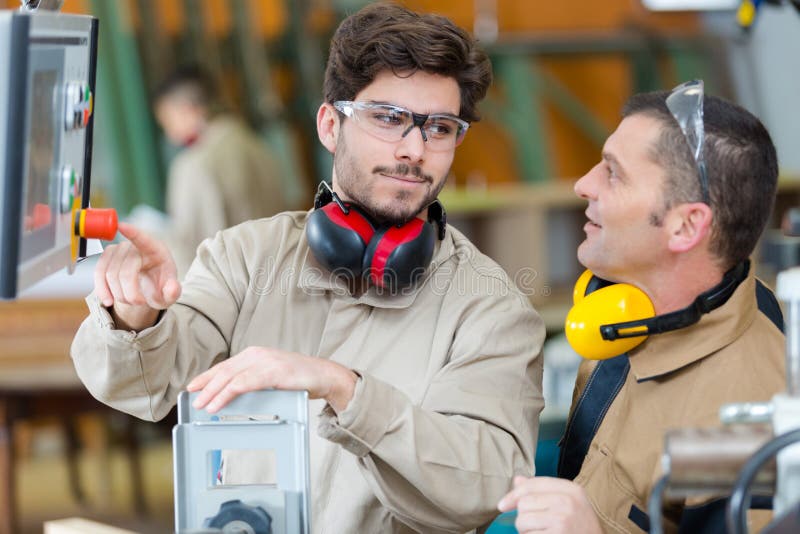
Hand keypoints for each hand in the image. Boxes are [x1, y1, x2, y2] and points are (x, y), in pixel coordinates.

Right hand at [94, 222, 180, 330]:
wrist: (148, 289)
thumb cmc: (161, 287)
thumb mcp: (170, 293)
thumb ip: (174, 292)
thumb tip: (173, 288)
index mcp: (156, 250)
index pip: (144, 239)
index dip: (133, 233)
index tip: (122, 226)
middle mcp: (136, 246)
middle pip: (126, 270)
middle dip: (130, 293)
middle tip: (139, 303)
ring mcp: (119, 250)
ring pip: (110, 274)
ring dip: (118, 294)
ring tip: (131, 301)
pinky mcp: (106, 258)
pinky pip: (99, 273)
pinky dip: (102, 289)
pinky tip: (108, 300)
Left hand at [186, 347, 357, 412]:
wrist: (325, 376)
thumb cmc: (300, 379)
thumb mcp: (272, 377)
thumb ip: (255, 380)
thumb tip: (235, 394)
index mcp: (255, 354)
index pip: (226, 365)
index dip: (208, 376)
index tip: (194, 386)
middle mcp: (257, 354)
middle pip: (224, 370)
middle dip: (206, 384)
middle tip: (192, 398)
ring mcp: (265, 362)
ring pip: (230, 377)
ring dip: (212, 392)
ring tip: (201, 404)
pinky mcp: (272, 372)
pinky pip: (243, 383)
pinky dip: (227, 394)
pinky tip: (218, 403)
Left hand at [497, 476, 601, 533]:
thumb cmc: (580, 526)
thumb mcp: (569, 503)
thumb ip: (543, 490)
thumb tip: (518, 480)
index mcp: (571, 489)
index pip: (532, 485)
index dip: (513, 494)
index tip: (503, 505)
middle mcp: (567, 502)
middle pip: (524, 504)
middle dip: (524, 517)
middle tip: (538, 525)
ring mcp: (562, 521)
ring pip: (522, 521)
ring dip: (526, 531)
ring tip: (543, 533)